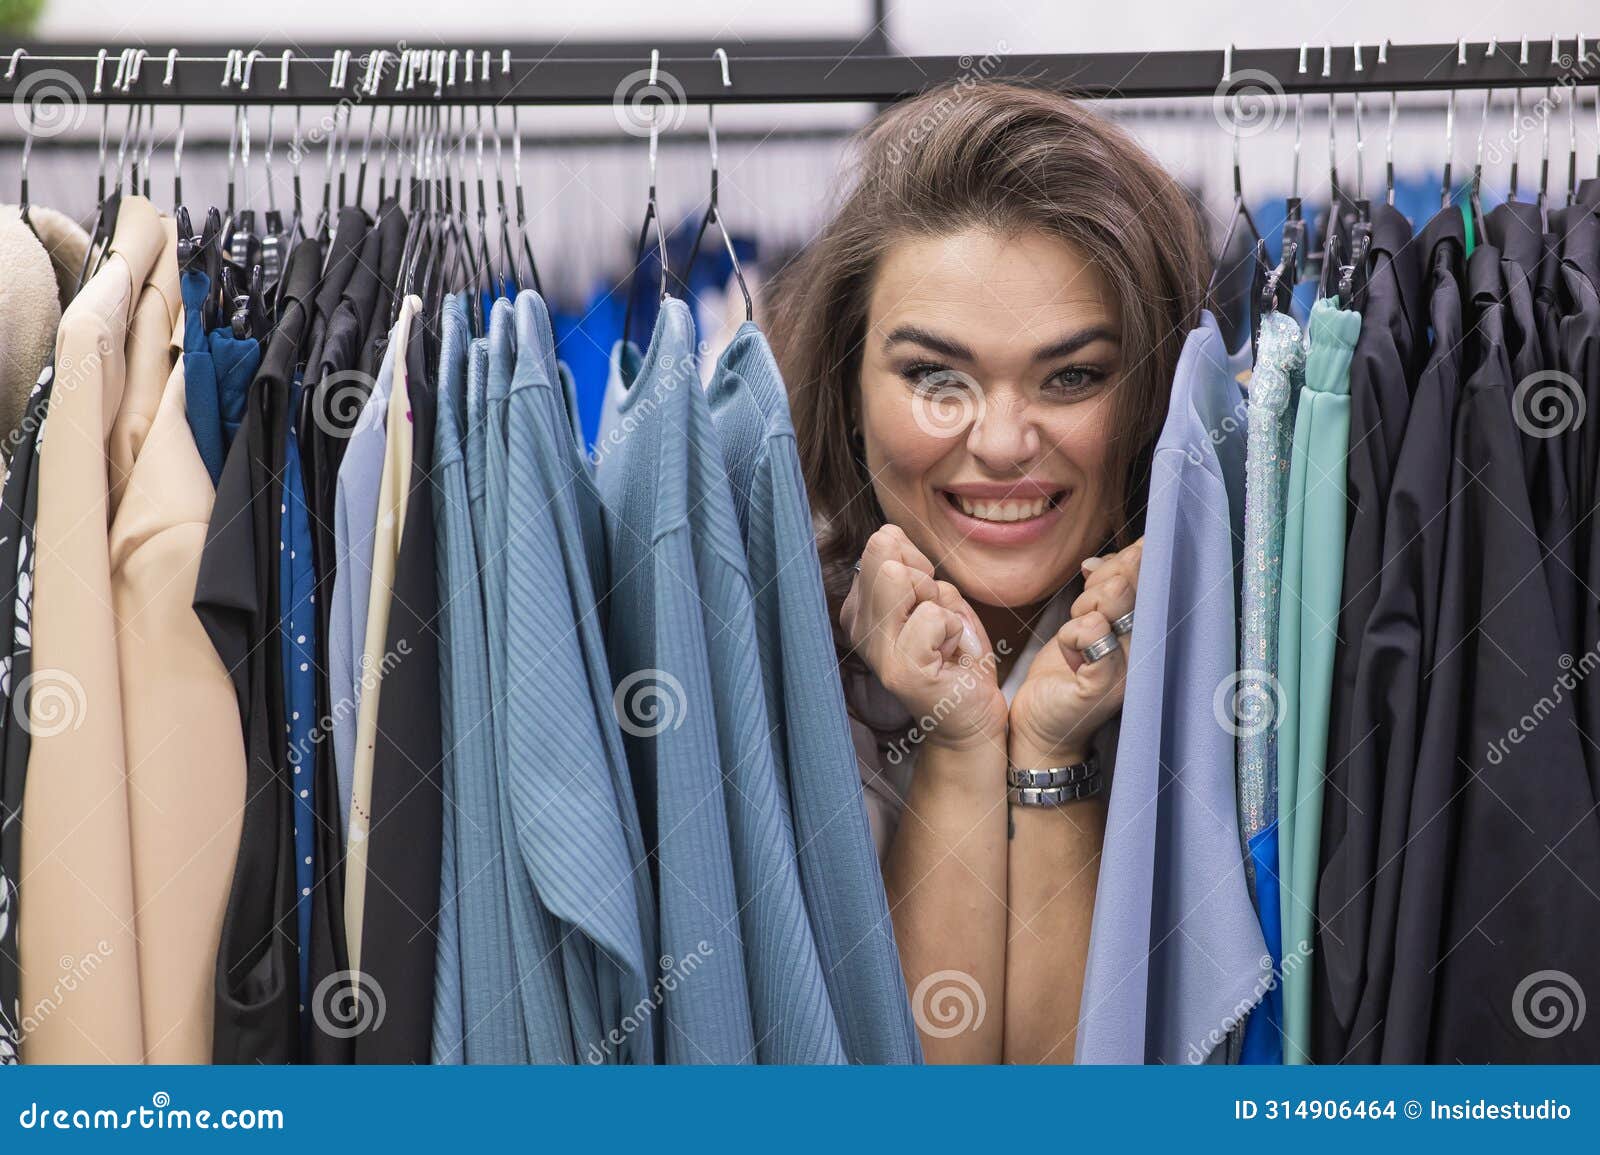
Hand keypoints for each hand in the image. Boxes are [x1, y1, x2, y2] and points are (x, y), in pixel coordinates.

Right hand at [840, 524, 1008, 752]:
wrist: (970, 716)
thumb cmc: (957, 656)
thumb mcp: (937, 600)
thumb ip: (913, 567)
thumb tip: (888, 534)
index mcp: (861, 607)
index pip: (883, 544)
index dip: (920, 567)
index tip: (928, 607)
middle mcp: (858, 626)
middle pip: (888, 557)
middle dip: (929, 583)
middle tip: (939, 624)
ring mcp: (875, 649)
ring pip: (905, 579)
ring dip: (942, 606)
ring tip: (943, 640)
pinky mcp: (899, 670)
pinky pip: (935, 615)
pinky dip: (957, 630)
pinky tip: (949, 658)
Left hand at [1008, 539, 1141, 768]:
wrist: (1043, 727)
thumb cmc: (1065, 675)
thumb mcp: (1084, 623)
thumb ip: (1099, 592)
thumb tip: (1095, 563)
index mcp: (1146, 629)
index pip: (1146, 574)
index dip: (1122, 563)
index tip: (1098, 576)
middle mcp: (1146, 647)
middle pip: (1127, 581)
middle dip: (1095, 587)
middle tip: (1082, 616)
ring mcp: (1130, 667)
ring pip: (1109, 600)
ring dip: (1080, 611)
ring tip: (1077, 639)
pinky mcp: (1106, 683)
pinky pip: (1091, 632)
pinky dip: (1071, 634)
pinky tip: (1070, 655)